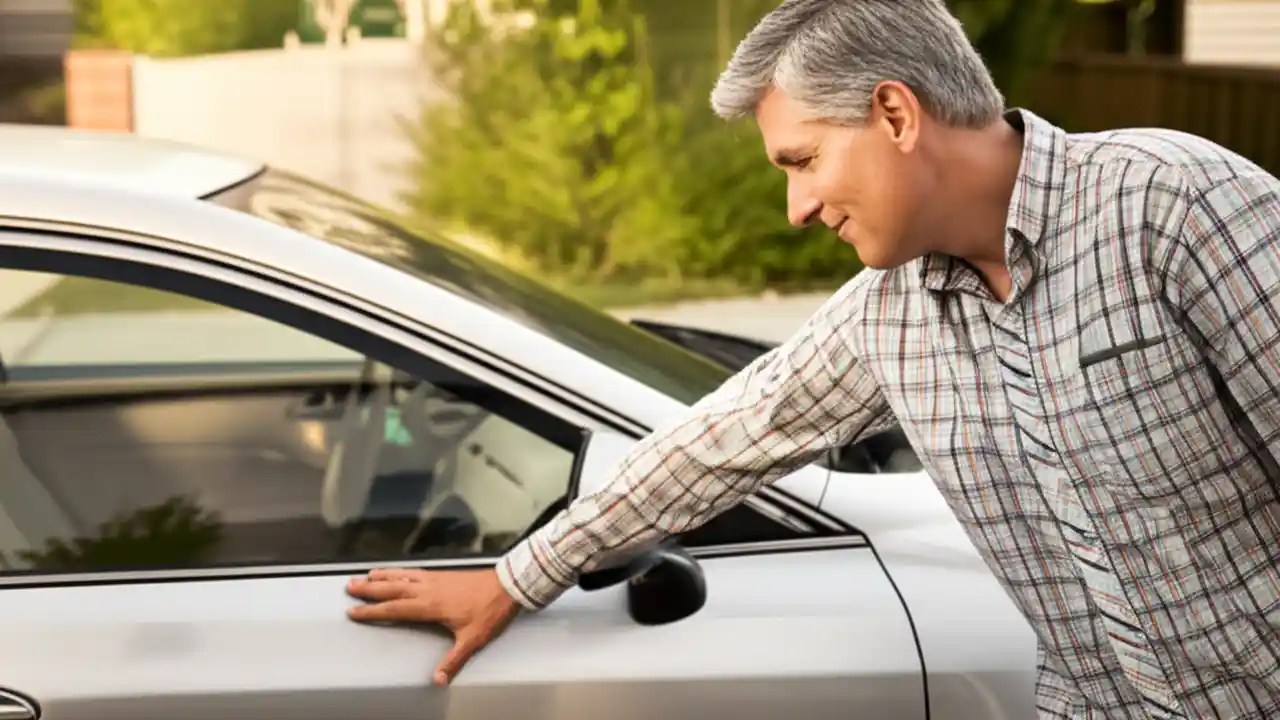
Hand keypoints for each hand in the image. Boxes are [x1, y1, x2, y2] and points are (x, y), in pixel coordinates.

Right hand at [346, 567, 520, 685]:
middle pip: (392, 589)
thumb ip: (453, 660)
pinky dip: (400, 571)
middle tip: (349, 587)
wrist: (507, 586)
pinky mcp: (442, 574)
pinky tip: (396, 572)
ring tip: (365, 577)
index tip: (355, 612)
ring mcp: (435, 579)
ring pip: (401, 576)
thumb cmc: (489, 611)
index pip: (395, 609)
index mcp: (431, 606)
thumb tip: (438, 680)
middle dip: (369, 590)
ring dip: (382, 577)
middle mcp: (428, 589)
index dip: (373, 612)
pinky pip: (414, 571)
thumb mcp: (472, 639)